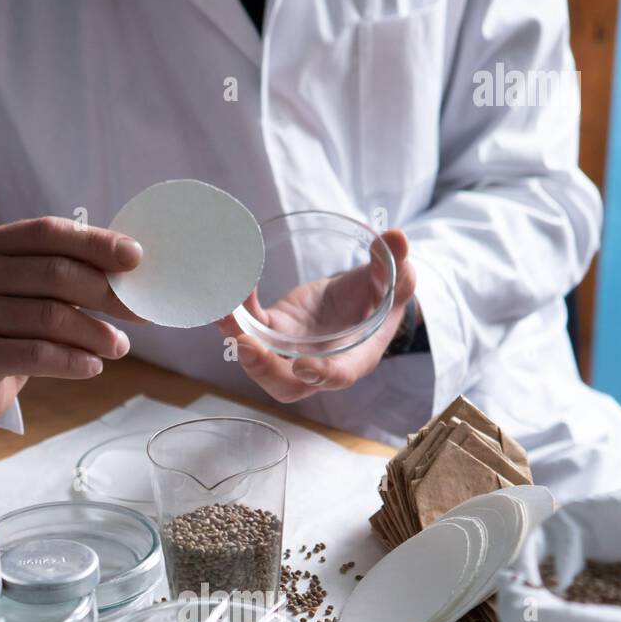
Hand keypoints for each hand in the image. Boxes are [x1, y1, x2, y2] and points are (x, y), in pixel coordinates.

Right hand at [0, 216, 143, 448]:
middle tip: (140, 312)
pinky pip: (37, 354)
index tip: (136, 258)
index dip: (96, 243)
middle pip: (54, 273)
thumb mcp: (28, 296)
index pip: (48, 233)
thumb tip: (130, 270)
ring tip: (119, 346)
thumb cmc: (5, 335)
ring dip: (95, 333)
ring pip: (50, 316)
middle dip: (106, 293)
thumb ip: (63, 276)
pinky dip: (73, 361)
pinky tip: (93, 366)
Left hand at [216, 227, 415, 404]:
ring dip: (238, 340)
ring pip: (260, 360)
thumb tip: (397, 238)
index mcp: (353, 359)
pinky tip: (228, 289)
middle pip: (287, 383)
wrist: (360, 300)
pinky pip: (250, 329)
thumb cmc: (381, 298)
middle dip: (264, 369)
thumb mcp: (396, 282)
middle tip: (245, 346)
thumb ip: (396, 267)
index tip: (304, 365)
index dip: (322, 374)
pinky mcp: (274, 332)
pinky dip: (235, 315)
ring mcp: (291, 352)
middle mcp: (317, 364)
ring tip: (223, 312)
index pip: (339, 375)